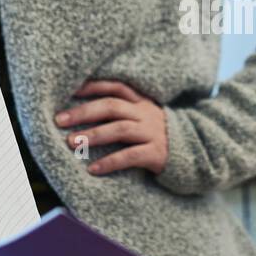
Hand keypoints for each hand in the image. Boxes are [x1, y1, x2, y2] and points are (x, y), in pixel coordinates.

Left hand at [54, 78, 168, 176]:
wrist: (195, 153)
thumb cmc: (157, 135)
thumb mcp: (144, 116)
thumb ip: (122, 111)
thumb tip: (82, 111)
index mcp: (141, 102)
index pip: (116, 87)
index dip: (93, 86)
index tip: (70, 90)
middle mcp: (146, 114)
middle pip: (112, 107)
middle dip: (84, 112)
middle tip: (59, 120)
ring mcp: (152, 133)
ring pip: (120, 130)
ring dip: (93, 135)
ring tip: (71, 142)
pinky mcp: (156, 154)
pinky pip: (130, 157)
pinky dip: (110, 162)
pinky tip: (93, 169)